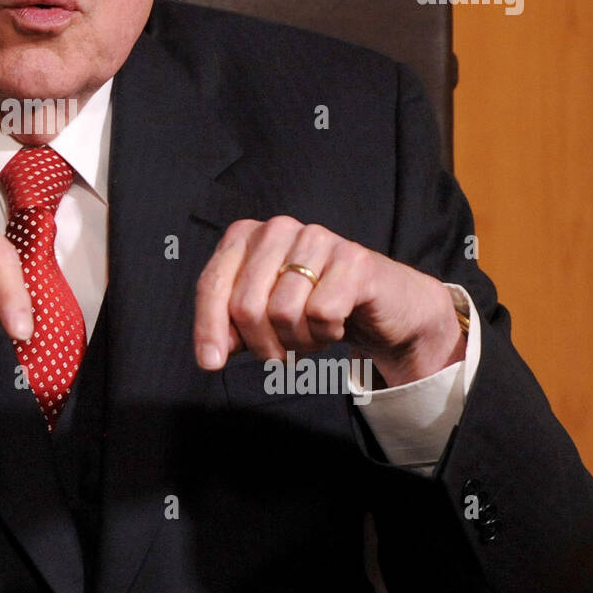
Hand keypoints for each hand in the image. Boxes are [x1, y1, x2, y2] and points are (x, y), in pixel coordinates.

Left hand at [193, 216, 464, 386]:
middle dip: (261, 343)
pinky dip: (326, 332)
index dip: (208, 328)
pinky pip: (322, 313)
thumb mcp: (263, 316)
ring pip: (283, 313)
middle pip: (245, 306)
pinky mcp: (353, 258)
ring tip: (311, 332)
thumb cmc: (313, 305)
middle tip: (281, 350)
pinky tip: (335, 323)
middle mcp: (277, 229)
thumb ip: (231, 328)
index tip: (211, 364)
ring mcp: (316, 238)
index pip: (212, 285)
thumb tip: (211, 354)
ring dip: (297, 340)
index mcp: (245, 236)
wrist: (383, 303)